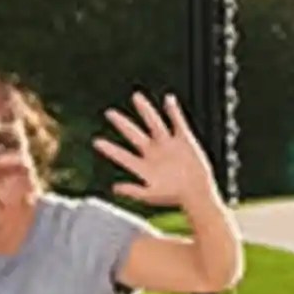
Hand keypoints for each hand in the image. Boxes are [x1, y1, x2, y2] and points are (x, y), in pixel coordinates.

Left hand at [93, 93, 217, 208]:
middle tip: (109, 113)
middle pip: (134, 134)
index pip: (122, 155)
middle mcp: (153, 152)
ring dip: (145, 110)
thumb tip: (114, 188)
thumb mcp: (150, 196)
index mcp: (143, 166)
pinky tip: (168, 99)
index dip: (110, 149)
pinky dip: (174, 111)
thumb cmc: (173, 197)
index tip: (96, 142)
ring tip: (136, 97)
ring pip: (154, 123)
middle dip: (122, 124)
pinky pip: (177, 122)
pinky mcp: (184, 140)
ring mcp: (167, 145)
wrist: (198, 194)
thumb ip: (133, 191)